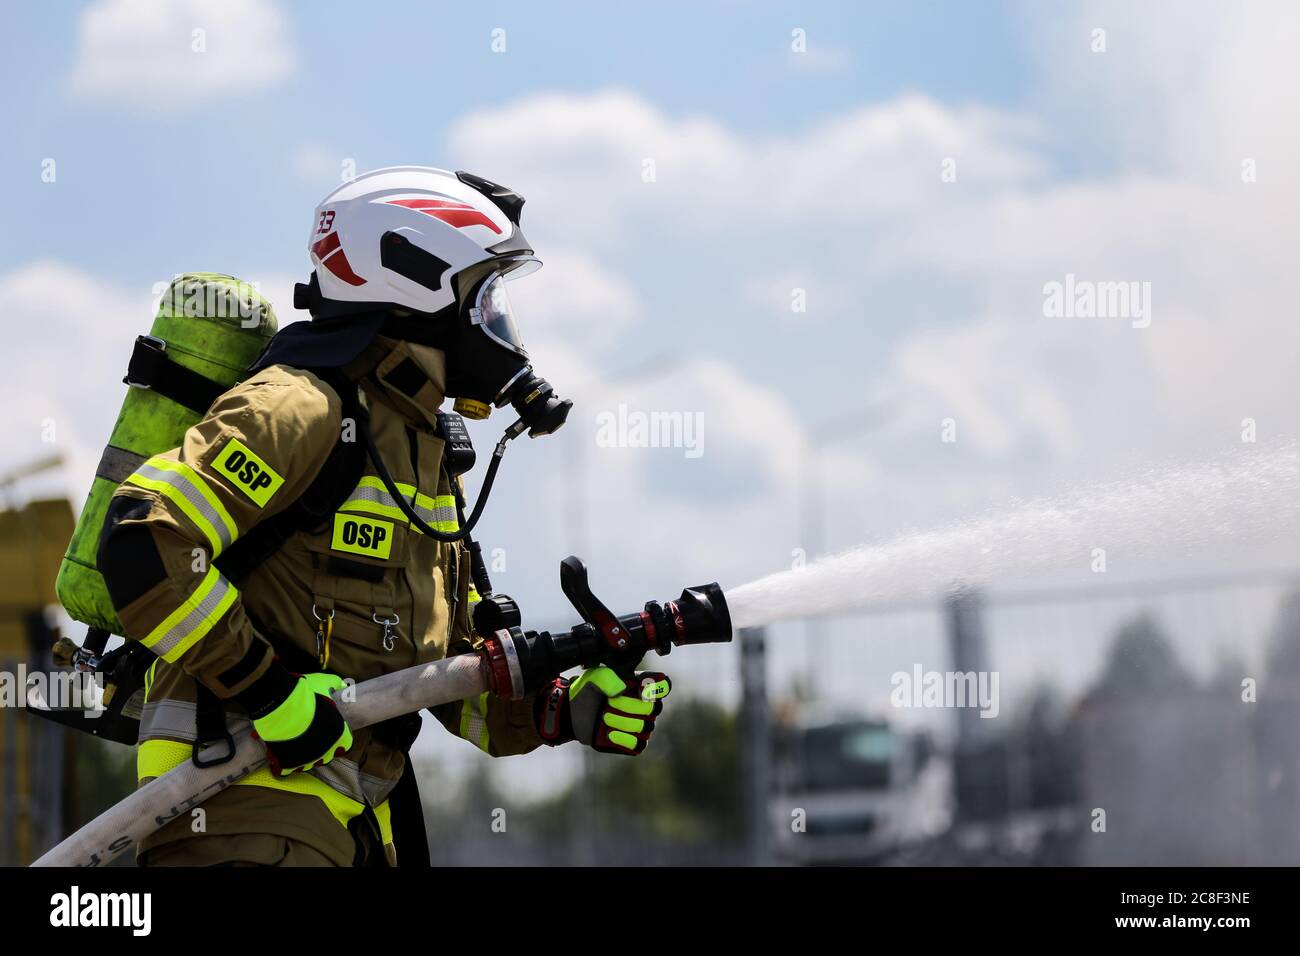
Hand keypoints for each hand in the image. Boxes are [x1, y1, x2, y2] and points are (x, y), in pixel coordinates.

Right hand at [250, 671, 352, 775]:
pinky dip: (286, 764)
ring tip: (298, 746)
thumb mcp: (324, 683)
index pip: (346, 744)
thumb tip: (342, 685)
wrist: (280, 706)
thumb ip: (335, 684)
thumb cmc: (306, 695)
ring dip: (305, 756)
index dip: (339, 739)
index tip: (333, 733)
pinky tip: (284, 755)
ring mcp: (307, 759)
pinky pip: (289, 769)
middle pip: (327, 756)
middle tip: (314, 738)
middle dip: (322, 748)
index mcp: (338, 734)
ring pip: (309, 764)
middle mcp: (325, 750)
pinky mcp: (288, 763)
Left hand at [535, 665, 670, 755]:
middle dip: (631, 706)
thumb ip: (608, 677)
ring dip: (623, 721)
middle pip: (654, 708)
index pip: (664, 685)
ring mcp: (639, 725)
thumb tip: (622, 689)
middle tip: (610, 703)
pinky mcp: (631, 743)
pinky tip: (610, 733)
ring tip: (604, 717)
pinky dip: (625, 739)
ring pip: (645, 726)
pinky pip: (639, 745)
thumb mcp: (594, 677)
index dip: (659, 687)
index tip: (642, 687)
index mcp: (640, 686)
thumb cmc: (587, 691)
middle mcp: (644, 706)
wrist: (572, 713)